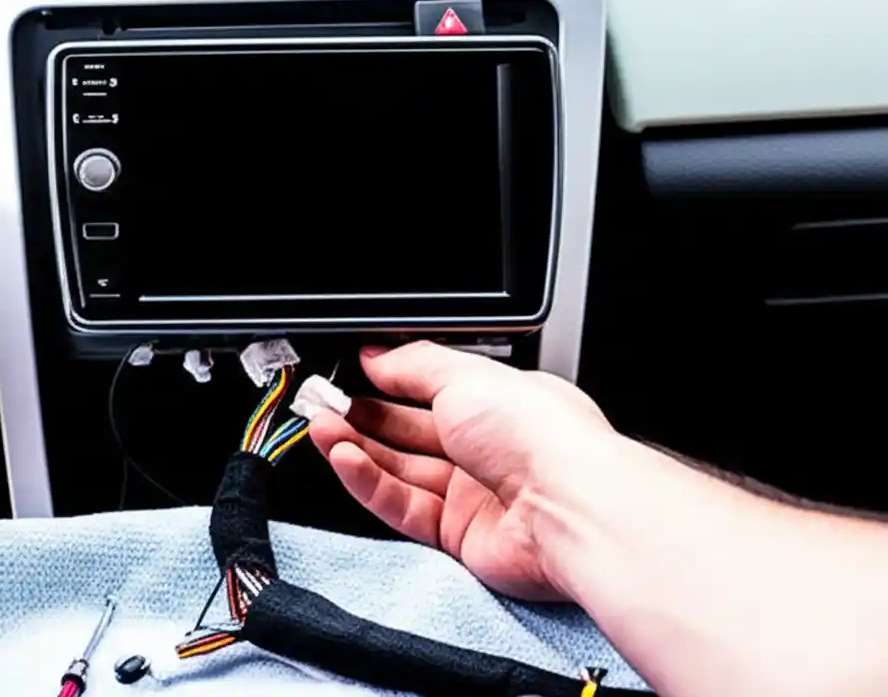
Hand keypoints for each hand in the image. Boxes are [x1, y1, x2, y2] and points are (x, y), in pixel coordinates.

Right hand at [309, 341, 617, 599]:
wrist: (571, 510)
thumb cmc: (541, 437)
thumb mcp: (467, 375)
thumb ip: (414, 366)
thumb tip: (377, 355)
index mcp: (499, 404)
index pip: (431, 390)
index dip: (388, 382)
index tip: (349, 375)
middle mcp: (487, 450)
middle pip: (409, 433)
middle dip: (362, 417)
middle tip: (322, 404)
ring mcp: (473, 495)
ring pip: (399, 470)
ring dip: (356, 449)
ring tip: (321, 428)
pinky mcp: (457, 536)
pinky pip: (401, 506)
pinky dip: (368, 482)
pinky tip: (344, 460)